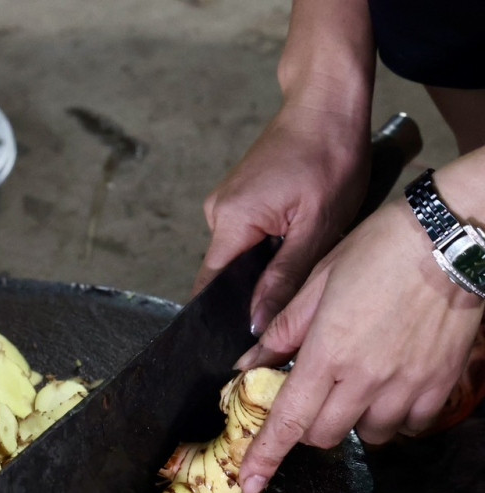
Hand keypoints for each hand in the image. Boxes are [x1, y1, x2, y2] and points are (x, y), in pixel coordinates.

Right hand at [194, 104, 369, 333]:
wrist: (326, 105)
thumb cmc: (329, 158)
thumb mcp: (316, 227)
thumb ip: (282, 278)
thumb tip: (255, 322)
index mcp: (230, 221)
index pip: (211, 286)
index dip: (223, 316)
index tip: (239, 340)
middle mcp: (217, 212)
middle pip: (227, 273)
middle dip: (256, 289)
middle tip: (296, 293)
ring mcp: (226, 202)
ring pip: (241, 255)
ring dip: (268, 264)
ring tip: (304, 251)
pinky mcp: (239, 197)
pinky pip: (247, 235)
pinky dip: (271, 243)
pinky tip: (298, 233)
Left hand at [235, 200, 484, 492]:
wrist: (449, 240)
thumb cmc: (376, 251)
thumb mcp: (316, 282)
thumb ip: (282, 330)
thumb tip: (249, 365)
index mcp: (327, 353)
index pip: (288, 420)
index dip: (265, 457)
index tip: (249, 484)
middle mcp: (365, 379)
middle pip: (324, 436)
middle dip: (307, 427)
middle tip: (308, 398)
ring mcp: (407, 386)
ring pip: (369, 435)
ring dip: (352, 421)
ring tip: (353, 386)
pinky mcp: (441, 385)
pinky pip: (411, 425)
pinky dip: (395, 416)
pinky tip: (390, 387)